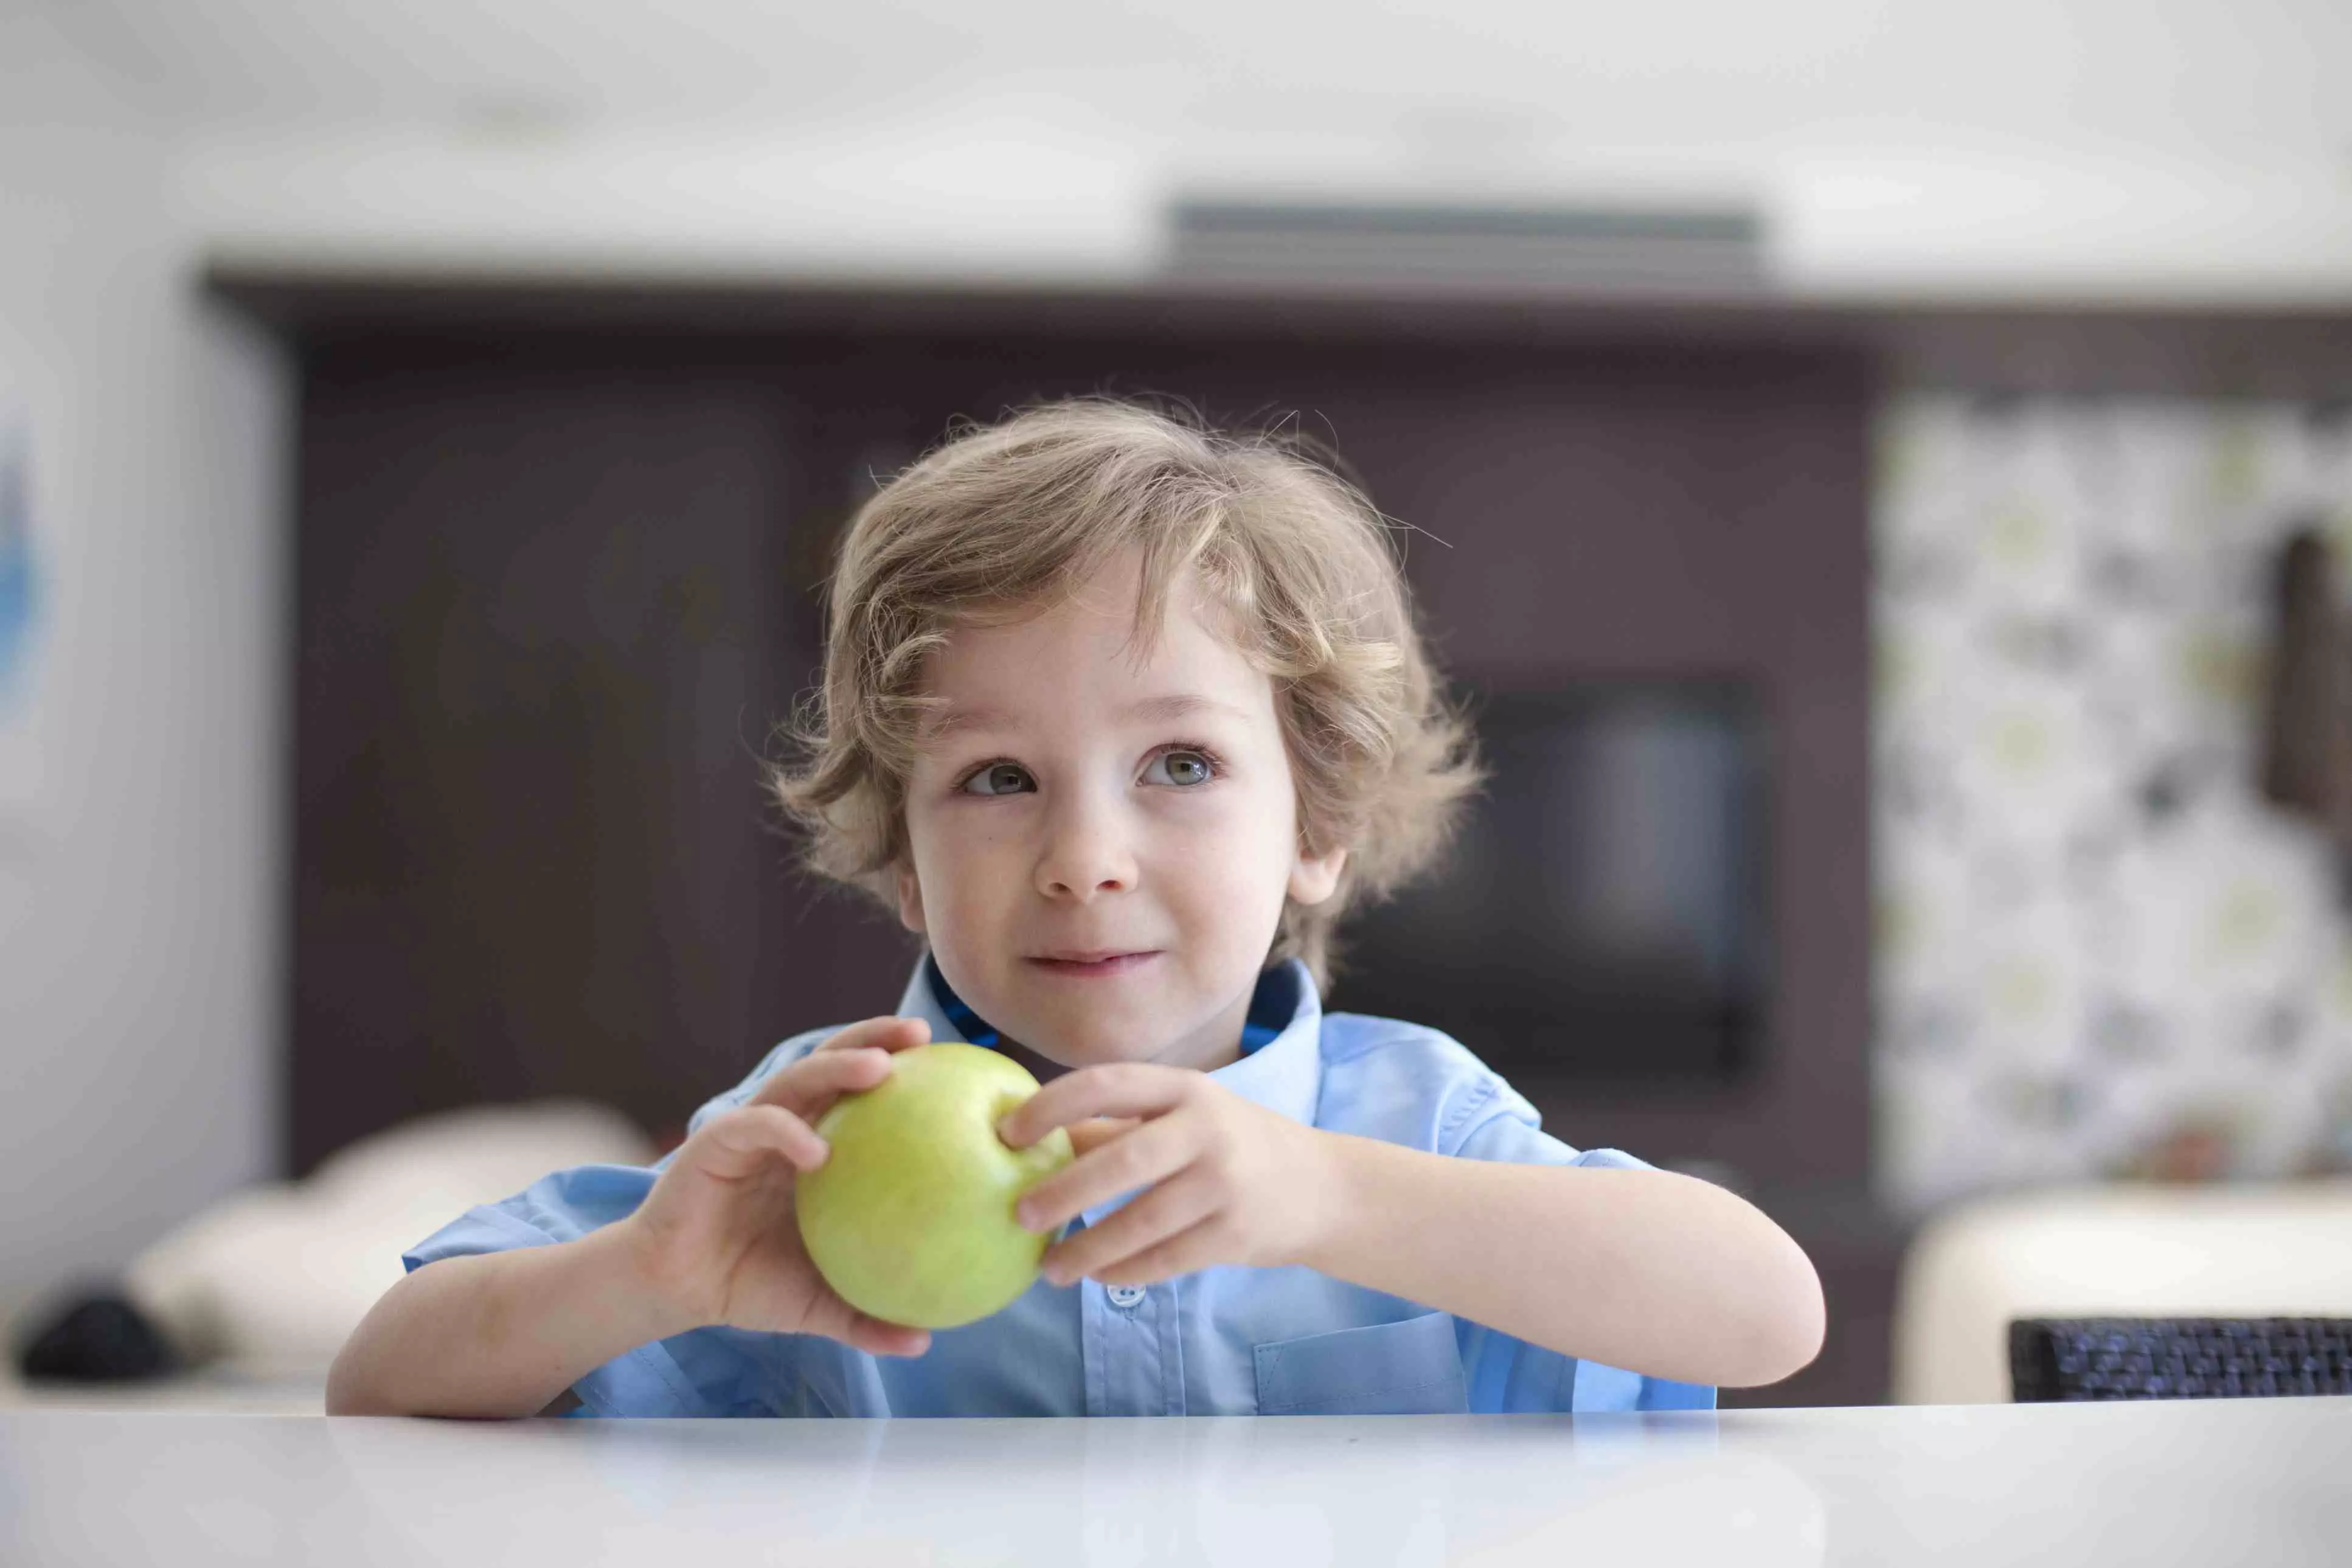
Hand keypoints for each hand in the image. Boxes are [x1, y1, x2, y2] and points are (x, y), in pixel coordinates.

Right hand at [620, 1015, 935, 1356]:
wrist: (677, 1291)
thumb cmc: (749, 1283)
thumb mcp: (819, 1302)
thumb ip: (866, 1316)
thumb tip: (925, 1341)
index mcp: (817, 1149)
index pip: (863, 1094)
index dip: (902, 1070)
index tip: (953, 1063)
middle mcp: (788, 1128)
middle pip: (834, 1065)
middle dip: (875, 1038)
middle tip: (921, 1034)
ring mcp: (750, 1129)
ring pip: (797, 1079)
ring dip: (837, 1065)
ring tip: (879, 1066)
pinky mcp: (712, 1144)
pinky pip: (753, 1125)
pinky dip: (784, 1132)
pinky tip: (815, 1151)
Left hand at [997, 1064, 1336, 1288]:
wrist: (1320, 1188)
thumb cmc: (1229, 1145)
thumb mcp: (1181, 1118)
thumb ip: (1113, 1127)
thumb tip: (1029, 1145)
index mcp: (1184, 1088)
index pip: (1106, 1084)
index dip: (1051, 1106)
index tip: (1007, 1134)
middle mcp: (1207, 1128)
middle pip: (1122, 1160)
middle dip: (1063, 1191)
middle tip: (1018, 1215)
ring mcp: (1225, 1182)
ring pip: (1142, 1222)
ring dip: (1087, 1249)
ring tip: (1049, 1269)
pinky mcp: (1236, 1234)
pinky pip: (1166, 1260)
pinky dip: (1124, 1273)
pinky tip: (1096, 1278)